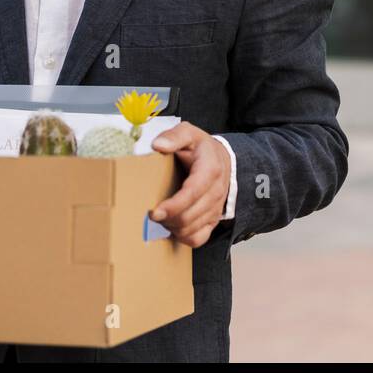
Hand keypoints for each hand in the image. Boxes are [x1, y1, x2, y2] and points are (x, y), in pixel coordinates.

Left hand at [149, 122, 230, 247]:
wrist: (222, 159)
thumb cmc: (201, 148)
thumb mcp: (189, 134)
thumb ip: (174, 137)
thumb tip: (157, 145)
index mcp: (210, 170)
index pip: (192, 193)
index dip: (173, 206)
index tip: (153, 212)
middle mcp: (216, 192)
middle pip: (190, 216)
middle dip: (167, 219)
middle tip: (150, 213)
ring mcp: (216, 208)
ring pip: (192, 230)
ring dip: (172, 228)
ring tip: (160, 218)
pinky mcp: (213, 220)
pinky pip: (199, 239)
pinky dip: (183, 237)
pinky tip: (172, 228)